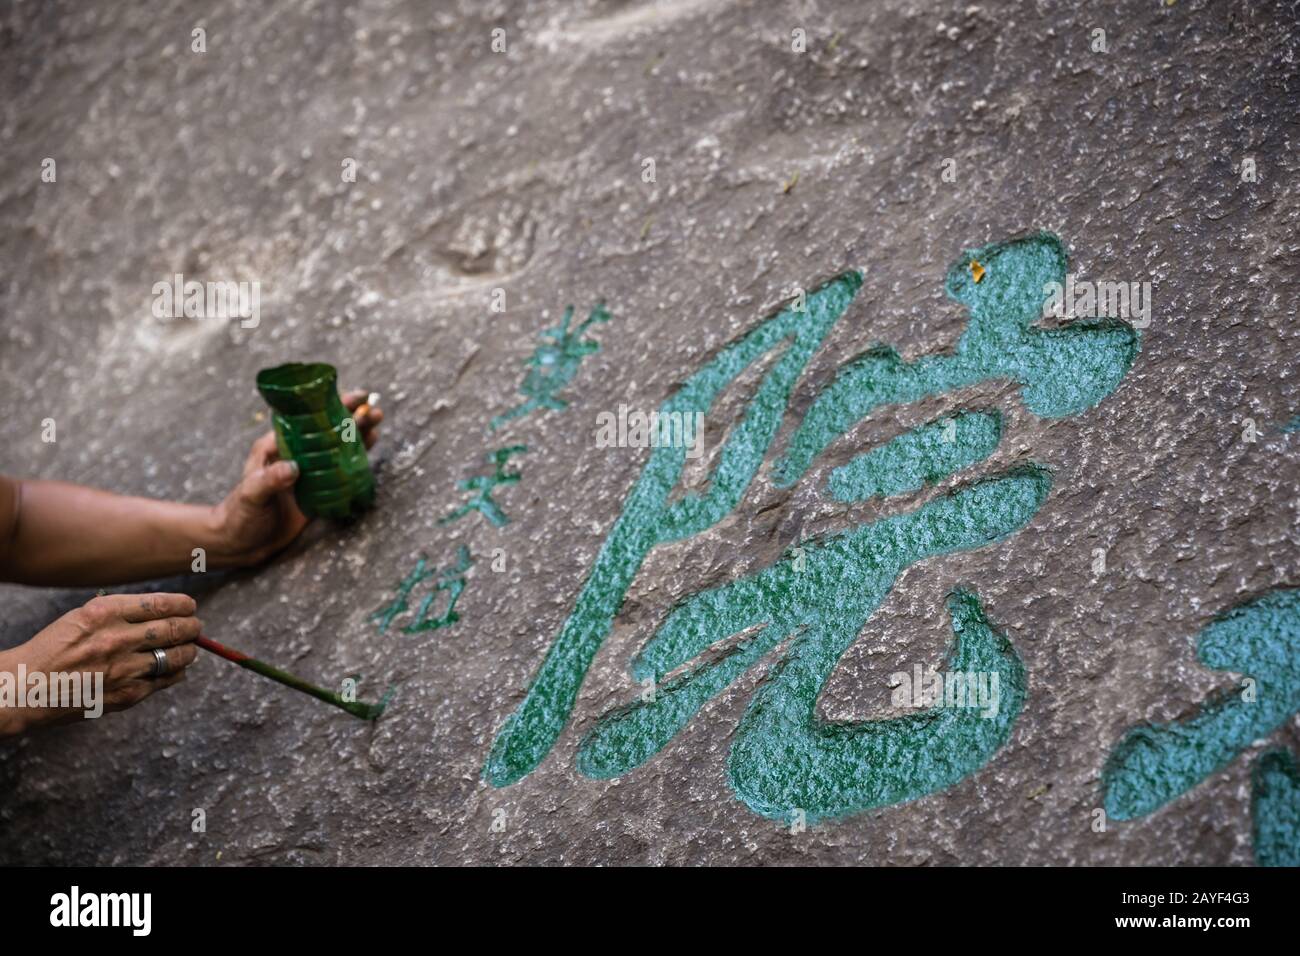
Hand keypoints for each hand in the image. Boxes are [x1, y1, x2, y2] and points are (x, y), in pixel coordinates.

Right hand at [0, 593, 199, 735]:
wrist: (25, 688)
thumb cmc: (54, 649)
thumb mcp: (82, 616)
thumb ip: (121, 612)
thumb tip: (163, 610)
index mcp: (105, 613)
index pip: (162, 604)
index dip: (184, 605)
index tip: (189, 607)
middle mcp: (117, 639)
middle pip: (175, 629)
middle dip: (193, 627)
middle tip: (195, 627)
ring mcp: (123, 668)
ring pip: (178, 656)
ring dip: (189, 650)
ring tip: (189, 647)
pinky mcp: (126, 694)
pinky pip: (166, 680)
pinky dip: (176, 672)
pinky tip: (174, 669)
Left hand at [207, 391, 382, 567]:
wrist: (242, 543)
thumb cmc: (239, 515)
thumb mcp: (250, 495)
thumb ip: (269, 480)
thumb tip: (294, 467)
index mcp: (277, 446)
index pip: (307, 420)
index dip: (329, 407)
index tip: (351, 399)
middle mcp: (295, 454)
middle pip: (327, 430)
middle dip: (351, 418)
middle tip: (374, 410)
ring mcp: (309, 473)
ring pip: (337, 448)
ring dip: (357, 436)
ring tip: (377, 425)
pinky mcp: (318, 491)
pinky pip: (340, 472)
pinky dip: (356, 462)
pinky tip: (370, 453)